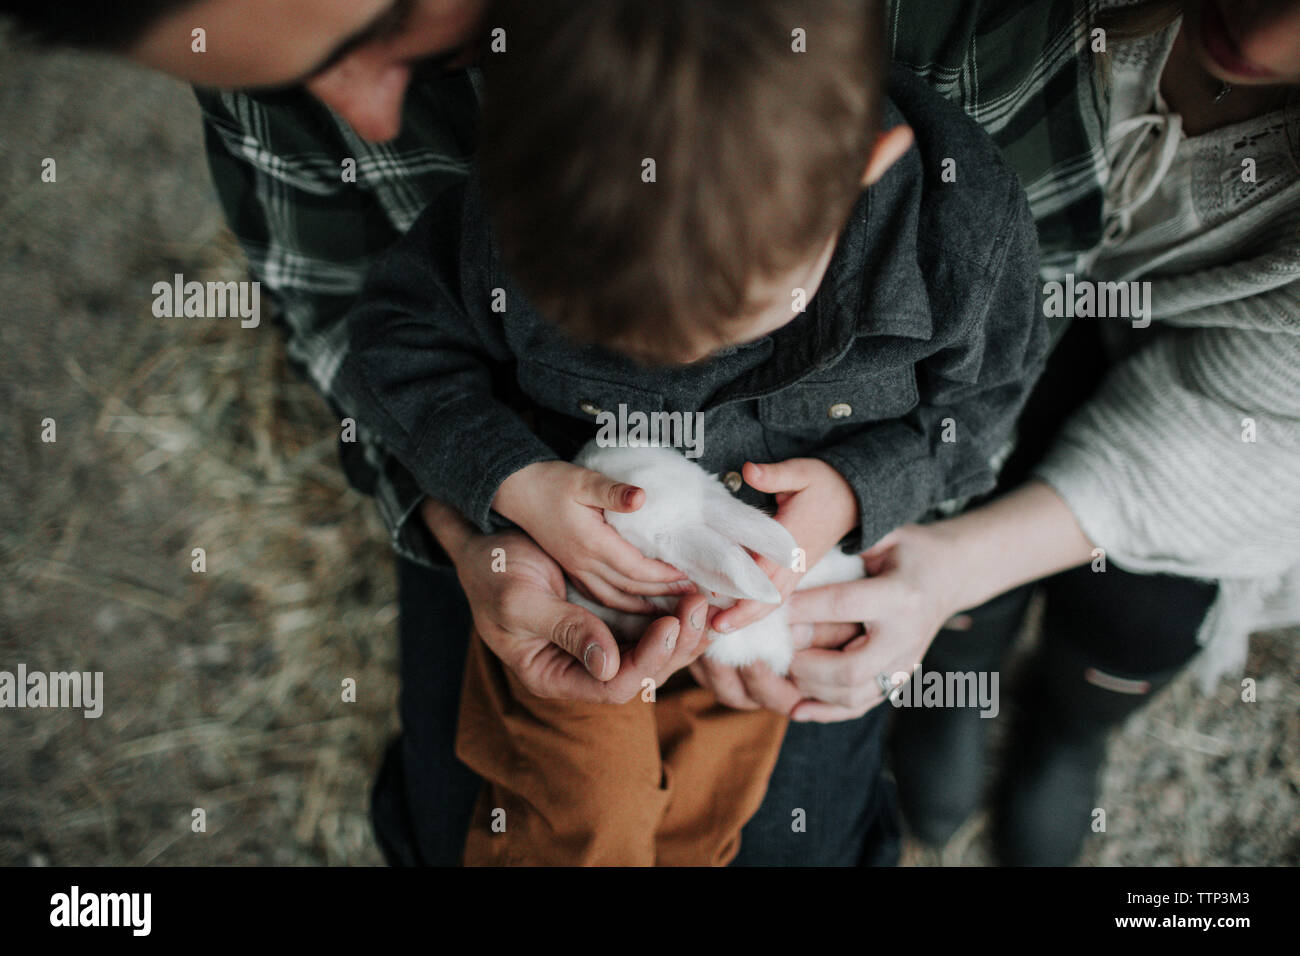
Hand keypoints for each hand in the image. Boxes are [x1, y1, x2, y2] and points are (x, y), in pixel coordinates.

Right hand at [430, 499, 715, 702]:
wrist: (485, 545)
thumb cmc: (492, 573)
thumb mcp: (520, 601)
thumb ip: (566, 630)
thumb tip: (608, 665)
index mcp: (553, 675)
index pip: (611, 686)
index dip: (646, 661)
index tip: (669, 625)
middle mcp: (581, 668)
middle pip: (642, 672)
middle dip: (676, 643)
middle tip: (699, 606)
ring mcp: (599, 644)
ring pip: (653, 650)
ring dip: (684, 629)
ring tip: (707, 602)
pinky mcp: (610, 619)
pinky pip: (650, 625)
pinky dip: (675, 613)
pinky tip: (696, 595)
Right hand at [492, 460, 691, 613]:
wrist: (515, 492)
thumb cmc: (548, 483)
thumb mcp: (580, 481)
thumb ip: (611, 492)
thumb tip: (642, 497)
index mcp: (589, 545)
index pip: (636, 570)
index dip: (665, 576)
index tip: (691, 576)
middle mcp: (583, 565)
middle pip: (631, 590)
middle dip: (665, 594)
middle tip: (695, 595)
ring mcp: (576, 572)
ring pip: (617, 600)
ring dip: (647, 605)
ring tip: (675, 606)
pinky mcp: (572, 572)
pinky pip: (604, 597)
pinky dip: (626, 604)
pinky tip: (642, 603)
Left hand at [709, 457, 857, 633]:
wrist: (853, 498)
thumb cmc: (824, 483)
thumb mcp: (800, 472)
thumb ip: (774, 475)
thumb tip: (749, 470)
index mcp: (793, 537)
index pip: (767, 566)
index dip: (744, 581)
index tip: (718, 592)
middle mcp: (796, 560)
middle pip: (770, 594)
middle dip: (744, 612)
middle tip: (716, 626)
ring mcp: (798, 569)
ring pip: (775, 600)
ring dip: (749, 616)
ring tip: (721, 628)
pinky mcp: (798, 571)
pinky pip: (779, 596)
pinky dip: (760, 608)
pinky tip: (739, 615)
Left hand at [781, 524, 961, 720]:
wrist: (953, 574)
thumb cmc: (909, 549)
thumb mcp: (884, 534)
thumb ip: (845, 546)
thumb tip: (793, 559)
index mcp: (901, 595)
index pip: (844, 605)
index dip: (802, 607)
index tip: (770, 605)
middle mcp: (906, 636)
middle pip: (850, 668)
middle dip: (805, 662)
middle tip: (776, 646)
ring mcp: (904, 664)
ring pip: (852, 695)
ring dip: (810, 688)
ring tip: (782, 669)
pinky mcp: (899, 680)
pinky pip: (860, 707)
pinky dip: (826, 711)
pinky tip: (797, 707)